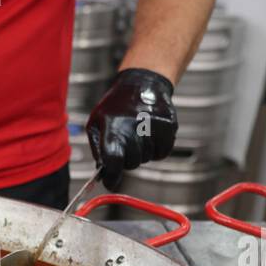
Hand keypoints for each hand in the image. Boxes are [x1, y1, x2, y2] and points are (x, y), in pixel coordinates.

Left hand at [85, 68, 177, 190]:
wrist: (143, 84)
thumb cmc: (116, 105)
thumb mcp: (96, 121)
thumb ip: (97, 147)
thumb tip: (102, 171)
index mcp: (113, 127)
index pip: (113, 160)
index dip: (112, 176)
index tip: (110, 182)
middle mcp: (135, 127)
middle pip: (131, 163)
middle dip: (126, 161)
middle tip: (124, 147)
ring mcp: (154, 127)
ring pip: (147, 159)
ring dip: (141, 153)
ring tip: (137, 135)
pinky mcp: (169, 127)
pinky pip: (162, 153)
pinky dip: (156, 150)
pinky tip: (150, 136)